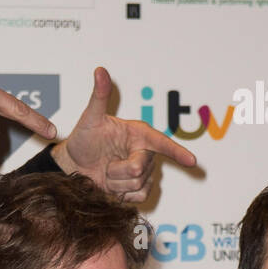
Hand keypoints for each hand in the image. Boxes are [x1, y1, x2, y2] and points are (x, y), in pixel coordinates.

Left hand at [53, 67, 195, 201]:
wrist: (75, 166)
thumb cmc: (83, 139)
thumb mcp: (90, 118)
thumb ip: (99, 96)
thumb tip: (100, 71)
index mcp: (139, 134)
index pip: (162, 143)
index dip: (177, 152)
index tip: (192, 161)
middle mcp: (145, 152)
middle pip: (140, 169)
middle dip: (117, 170)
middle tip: (105, 163)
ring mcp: (143, 172)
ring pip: (137, 185)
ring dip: (116, 183)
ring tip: (106, 173)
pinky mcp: (139, 190)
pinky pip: (138, 197)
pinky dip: (122, 195)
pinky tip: (112, 186)